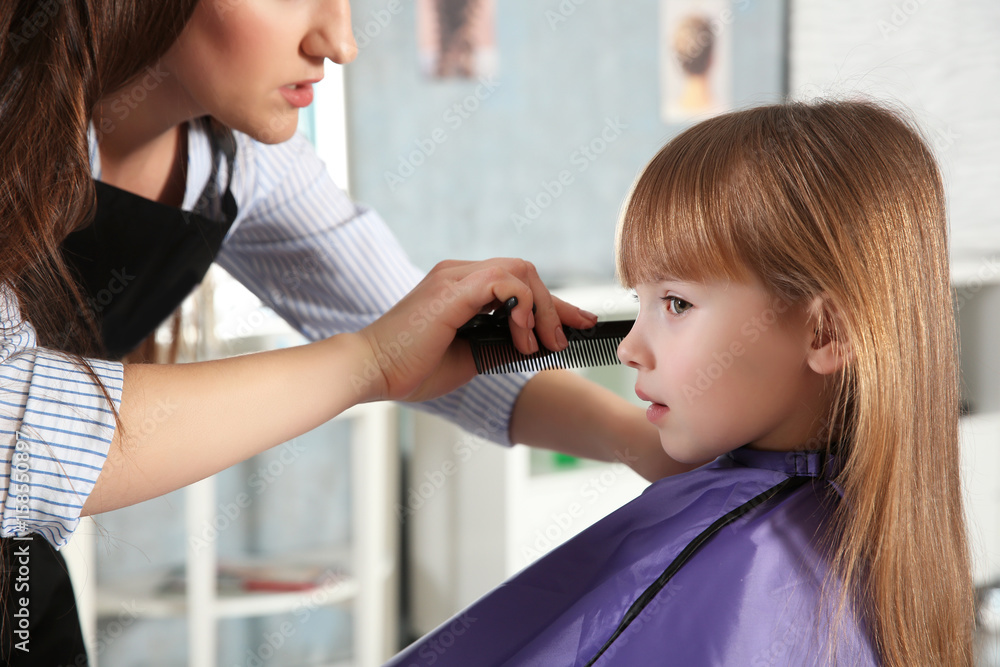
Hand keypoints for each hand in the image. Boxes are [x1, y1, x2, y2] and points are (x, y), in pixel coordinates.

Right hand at [355, 258, 597, 402]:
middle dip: (556, 304)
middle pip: (525, 272)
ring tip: (547, 342)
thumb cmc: (411, 369)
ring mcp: (455, 277)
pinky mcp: (452, 289)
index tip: (578, 324)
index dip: (551, 305)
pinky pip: (505, 282)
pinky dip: (523, 308)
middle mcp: (458, 274)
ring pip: (520, 271)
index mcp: (459, 288)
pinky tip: (522, 337)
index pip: (516, 284)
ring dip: (543, 308)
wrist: (371, 370)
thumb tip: (537, 345)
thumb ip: (500, 344)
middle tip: (574, 333)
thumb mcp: (469, 356)